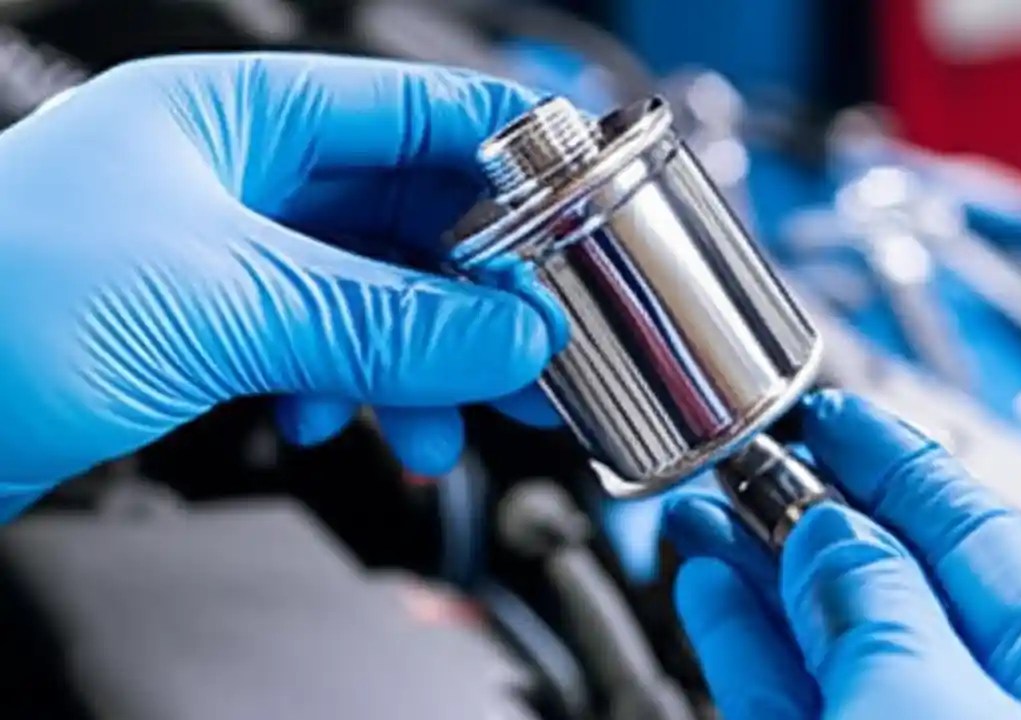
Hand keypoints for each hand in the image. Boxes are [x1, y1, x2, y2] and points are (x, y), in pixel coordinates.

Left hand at [0, 53, 562, 518]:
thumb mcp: (220, 301)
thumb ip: (383, 319)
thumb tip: (507, 331)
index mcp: (231, 114)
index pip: (406, 108)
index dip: (502, 153)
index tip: (576, 200)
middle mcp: (233, 176)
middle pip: (403, 213)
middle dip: (478, 283)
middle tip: (544, 337)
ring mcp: (221, 256)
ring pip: (372, 292)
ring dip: (427, 354)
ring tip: (465, 411)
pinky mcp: (207, 332)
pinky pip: (325, 348)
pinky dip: (361, 390)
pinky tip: (359, 425)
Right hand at [663, 390, 1020, 718]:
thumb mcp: (937, 706)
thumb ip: (879, 605)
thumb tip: (829, 530)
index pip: (978, 532)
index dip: (898, 460)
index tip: (838, 411)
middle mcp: (998, 712)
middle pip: (894, 580)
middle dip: (812, 507)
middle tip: (751, 453)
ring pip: (828, 641)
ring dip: (759, 571)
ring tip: (704, 509)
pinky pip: (788, 695)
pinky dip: (743, 641)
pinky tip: (711, 588)